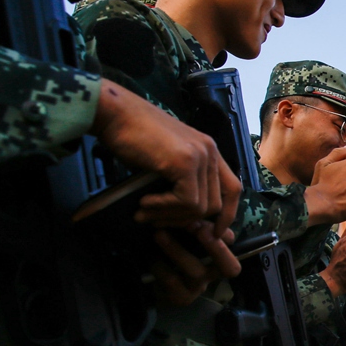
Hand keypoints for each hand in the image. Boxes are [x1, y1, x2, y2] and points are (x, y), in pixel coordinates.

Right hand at [91, 80, 240, 233]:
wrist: (113, 113)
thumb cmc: (131, 137)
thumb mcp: (164, 162)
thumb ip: (180, 184)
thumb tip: (188, 219)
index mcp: (209, 150)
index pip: (232, 188)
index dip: (227, 214)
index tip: (213, 233)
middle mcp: (210, 151)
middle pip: (216, 203)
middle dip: (187, 221)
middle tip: (158, 222)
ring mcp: (200, 155)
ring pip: (201, 206)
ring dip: (170, 216)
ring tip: (145, 212)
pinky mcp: (185, 162)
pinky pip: (187, 201)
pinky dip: (164, 207)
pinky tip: (144, 202)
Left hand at [148, 221, 239, 306]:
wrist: (150, 282)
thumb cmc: (170, 255)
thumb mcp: (183, 237)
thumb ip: (194, 227)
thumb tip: (195, 213)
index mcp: (218, 256)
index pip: (232, 245)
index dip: (222, 234)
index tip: (201, 221)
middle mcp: (213, 274)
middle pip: (231, 268)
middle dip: (217, 248)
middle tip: (200, 230)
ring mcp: (198, 287)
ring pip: (195, 270)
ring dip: (177, 250)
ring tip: (159, 235)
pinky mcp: (181, 298)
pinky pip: (173, 280)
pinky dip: (160, 266)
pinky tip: (151, 259)